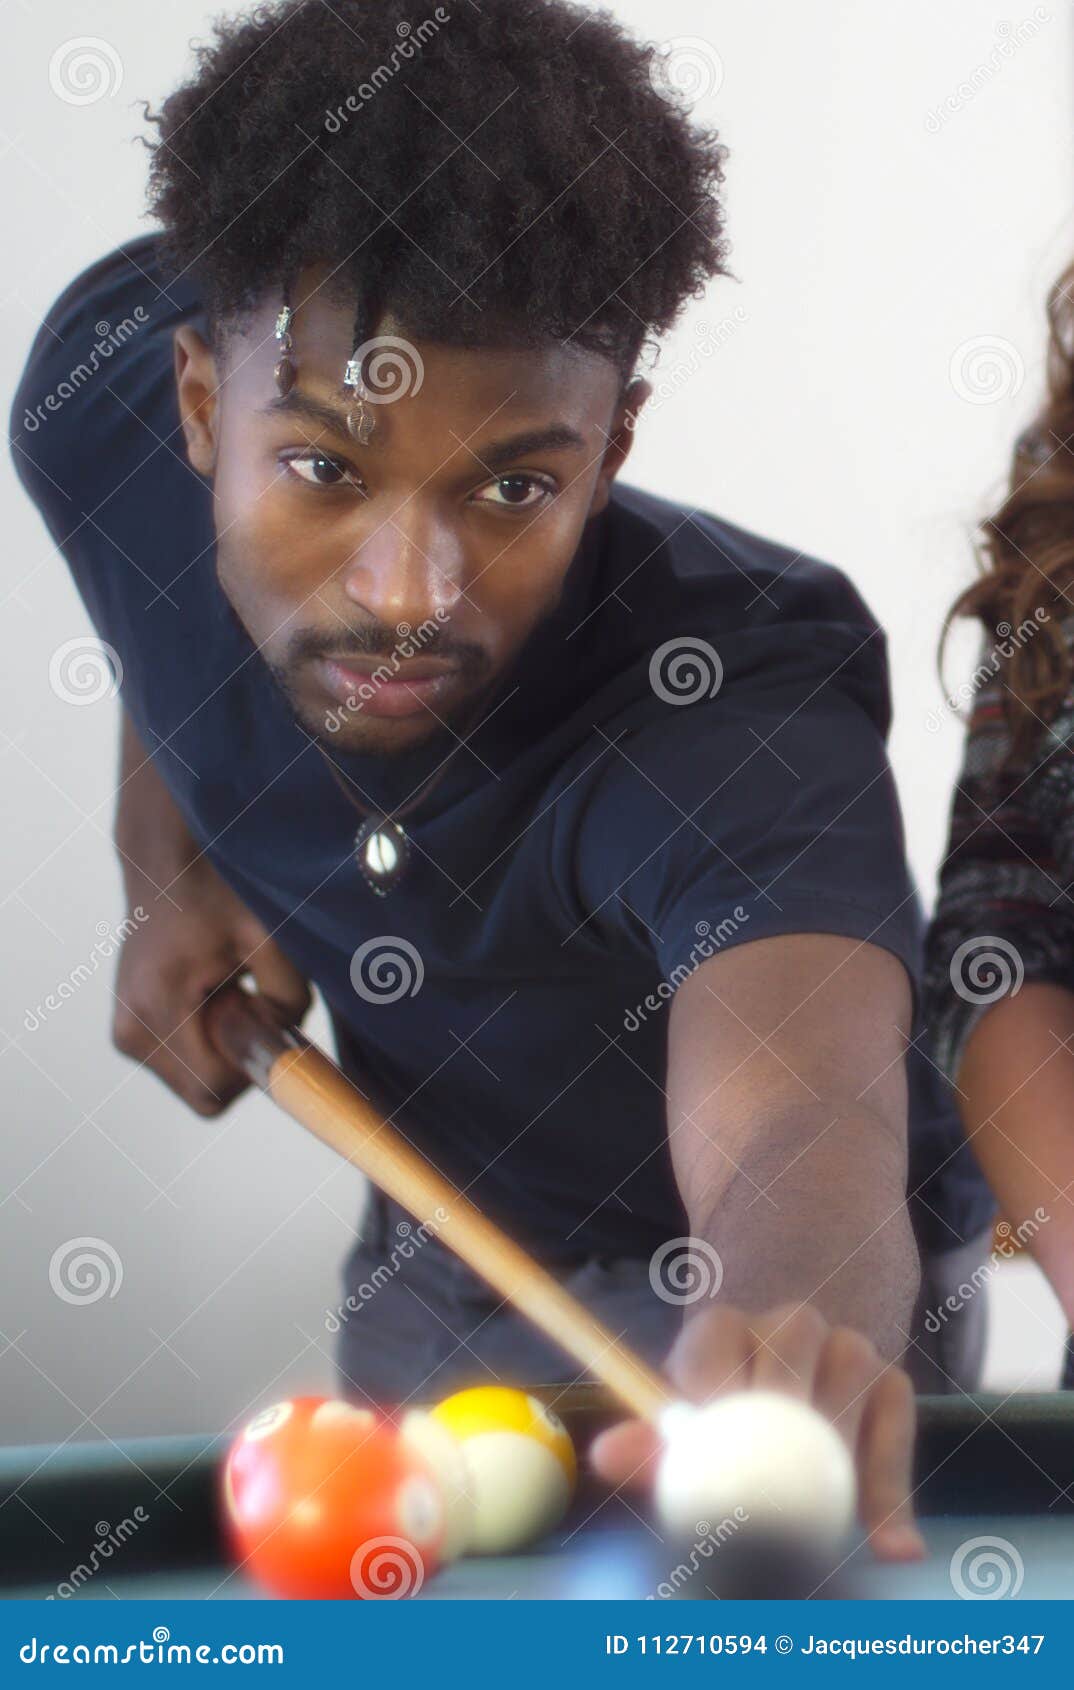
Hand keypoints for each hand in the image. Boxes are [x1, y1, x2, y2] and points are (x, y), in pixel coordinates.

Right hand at [112, 851, 309, 1116]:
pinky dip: (210, 1041)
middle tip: (249, 997)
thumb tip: (286, 1052)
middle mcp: (130, 1031)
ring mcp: (125, 1035)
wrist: (166, 862)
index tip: (267, 1014)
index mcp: (156, 1008)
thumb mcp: (269, 937)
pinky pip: (185, 1064)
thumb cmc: (218, 891)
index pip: (216, 1086)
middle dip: (241, 1059)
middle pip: (206, 1094)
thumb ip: (289, 1001)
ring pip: (197, 1084)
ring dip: (226, 1049)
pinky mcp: (130, 1031)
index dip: (254, 1063)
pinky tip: (213, 990)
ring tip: (228, 986)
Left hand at [590, 1302, 924, 1562]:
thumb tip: (603, 1457)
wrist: (795, 1397)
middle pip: (790, 1345)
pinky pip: (894, 1431)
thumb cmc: (725, 1420)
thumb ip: (650, 1445)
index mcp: (724, 1328)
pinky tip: (892, 1545)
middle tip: (771, 1481)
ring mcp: (846, 1348)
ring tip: (827, 1517)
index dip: (712, 1378)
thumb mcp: (687, 1428)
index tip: (708, 1422)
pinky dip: (892, 1491)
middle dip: (783, 1405)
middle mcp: (790, 1324)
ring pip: (849, 1377)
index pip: (713, 1336)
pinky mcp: (892, 1386)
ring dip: (841, 1447)